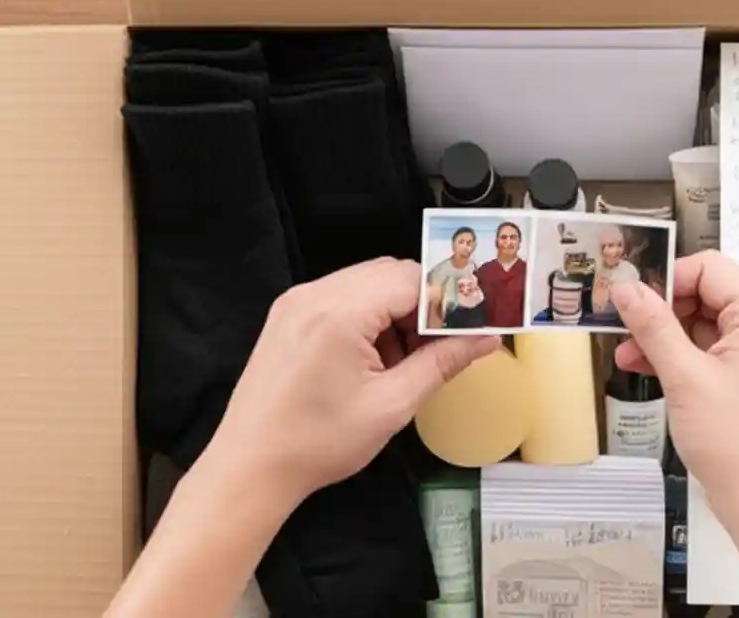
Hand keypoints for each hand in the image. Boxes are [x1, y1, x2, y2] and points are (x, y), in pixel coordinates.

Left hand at [208, 257, 499, 501]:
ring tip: (406, 362)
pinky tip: (375, 360)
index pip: (413, 278)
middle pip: (390, 272)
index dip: (449, 300)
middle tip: (440, 348)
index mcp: (340, 312)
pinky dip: (369, 318)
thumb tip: (488, 338)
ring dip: (397, 312)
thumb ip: (443, 362)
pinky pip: (342, 297)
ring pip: (368, 283)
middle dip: (424, 305)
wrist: (250, 467)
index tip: (472, 328)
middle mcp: (315, 294)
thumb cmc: (320, 442)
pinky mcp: (288, 316)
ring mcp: (297, 302)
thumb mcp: (392, 405)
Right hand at [610, 250, 738, 510]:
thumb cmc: (737, 444)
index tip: (634, 298)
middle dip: (664, 312)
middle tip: (627, 328)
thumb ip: (653, 325)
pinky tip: (650, 369)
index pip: (710, 270)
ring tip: (631, 354)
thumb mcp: (684, 376)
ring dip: (668, 336)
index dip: (668, 280)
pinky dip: (683, 357)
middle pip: (708, 296)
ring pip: (708, 326)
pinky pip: (715, 353)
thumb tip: (629, 289)